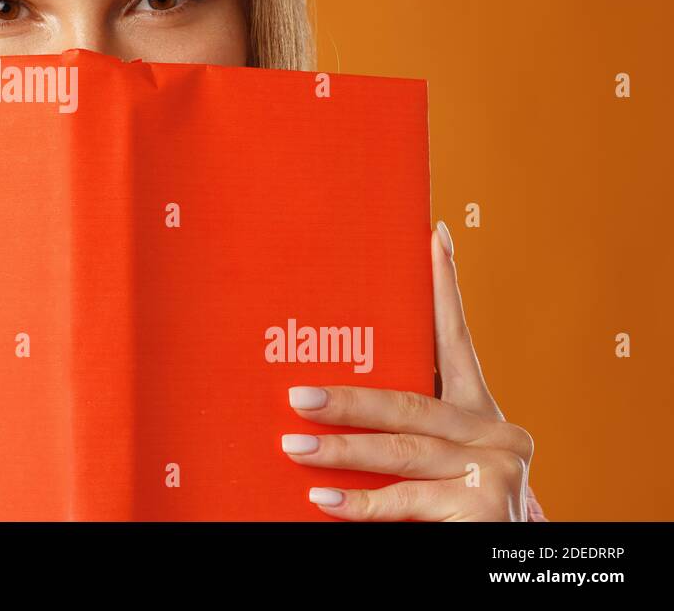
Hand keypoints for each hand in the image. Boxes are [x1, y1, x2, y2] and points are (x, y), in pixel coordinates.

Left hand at [280, 221, 534, 520]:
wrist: (508, 565)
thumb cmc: (454, 508)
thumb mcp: (436, 460)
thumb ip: (405, 428)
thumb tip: (318, 402)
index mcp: (480, 410)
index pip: (456, 339)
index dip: (445, 287)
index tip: (432, 235)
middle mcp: (495, 431)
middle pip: (409, 402)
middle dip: (347, 398)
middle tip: (295, 395)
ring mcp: (496, 468)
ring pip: (402, 450)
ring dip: (340, 450)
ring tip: (292, 443)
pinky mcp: (486, 506)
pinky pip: (407, 499)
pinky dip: (360, 501)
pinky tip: (322, 498)